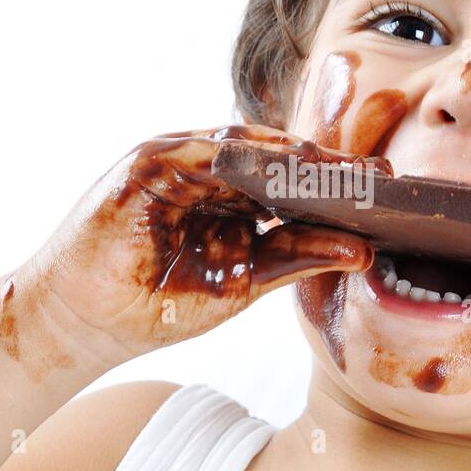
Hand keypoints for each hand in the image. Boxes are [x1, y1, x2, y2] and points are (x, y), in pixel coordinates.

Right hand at [1, 124, 384, 379]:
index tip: (388, 197)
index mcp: (235, 207)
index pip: (295, 189)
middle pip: (280, 162)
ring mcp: (180, 164)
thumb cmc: (154, 305)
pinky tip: (283, 162)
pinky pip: (203, 148)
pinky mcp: (149, 161)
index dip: (339, 191)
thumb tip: (362, 249)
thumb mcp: (239, 285)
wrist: (82, 322)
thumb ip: (294, 259)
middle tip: (381, 176)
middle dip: (328, 168)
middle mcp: (213, 179)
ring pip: (248, 149)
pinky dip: (243, 152)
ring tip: (342, 170)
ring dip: (295, 157)